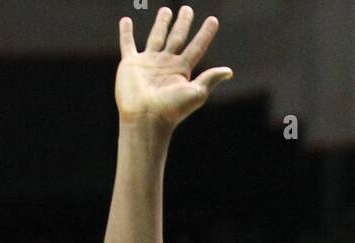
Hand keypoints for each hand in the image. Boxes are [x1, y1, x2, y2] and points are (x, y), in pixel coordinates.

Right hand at [115, 9, 232, 128]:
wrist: (146, 118)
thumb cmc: (171, 109)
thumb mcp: (196, 93)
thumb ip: (210, 79)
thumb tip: (229, 71)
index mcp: (182, 70)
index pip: (197, 47)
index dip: (206, 34)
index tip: (213, 20)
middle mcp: (166, 64)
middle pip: (177, 38)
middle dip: (183, 23)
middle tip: (187, 9)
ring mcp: (148, 63)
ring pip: (156, 37)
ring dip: (161, 23)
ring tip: (166, 11)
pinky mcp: (131, 64)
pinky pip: (127, 44)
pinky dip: (125, 33)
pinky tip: (125, 21)